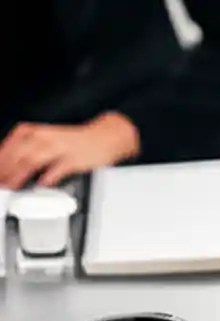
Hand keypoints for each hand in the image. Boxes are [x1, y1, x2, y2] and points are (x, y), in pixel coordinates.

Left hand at [0, 112, 139, 188]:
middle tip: (0, 183)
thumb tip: (10, 167)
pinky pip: (56, 170)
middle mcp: (45, 137)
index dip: (0, 159)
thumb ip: (28, 150)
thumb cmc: (76, 142)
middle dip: (5, 170)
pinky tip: (39, 186)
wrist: (105, 137)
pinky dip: (46, 179)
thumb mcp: (47, 139)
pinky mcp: (73, 160)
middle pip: (18, 154)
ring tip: (11, 186)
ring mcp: (59, 148)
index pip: (10, 146)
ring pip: (32, 161)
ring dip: (18, 176)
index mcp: (35, 131)